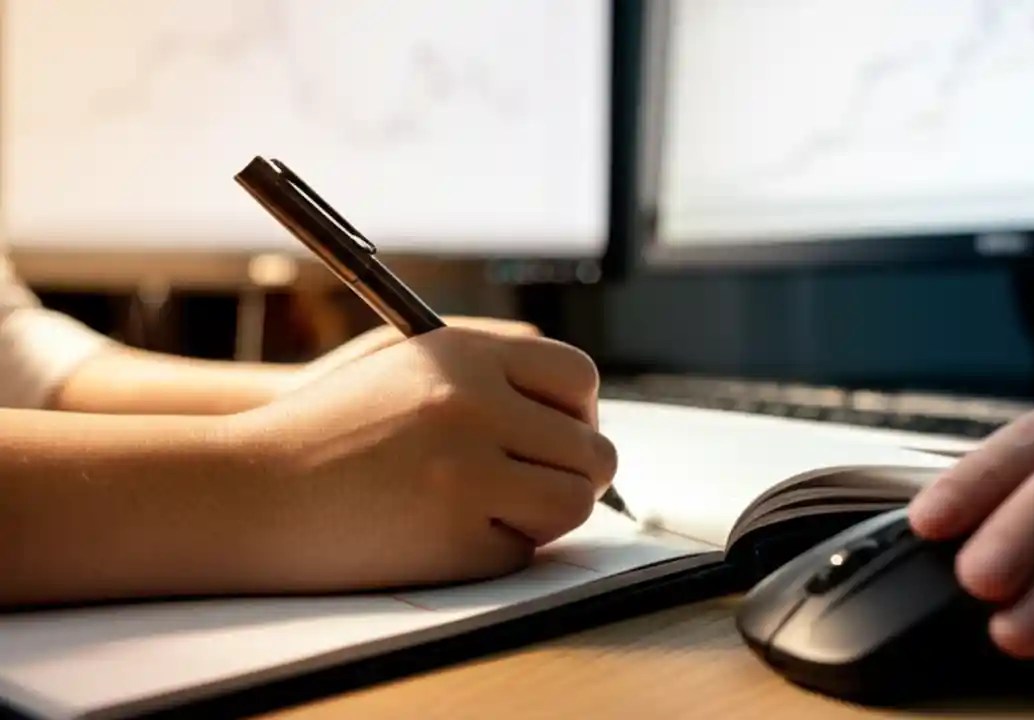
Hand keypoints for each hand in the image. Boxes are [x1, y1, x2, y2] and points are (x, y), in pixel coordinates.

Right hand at [235, 326, 615, 590]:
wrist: (250, 488)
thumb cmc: (331, 426)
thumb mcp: (407, 365)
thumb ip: (491, 372)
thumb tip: (578, 410)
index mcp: (464, 353)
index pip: (578, 376)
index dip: (579, 413)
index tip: (560, 434)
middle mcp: (473, 404)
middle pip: (592, 449)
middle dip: (573, 474)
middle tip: (534, 483)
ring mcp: (468, 472)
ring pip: (573, 503)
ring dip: (544, 514)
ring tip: (494, 507)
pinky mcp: (456, 538)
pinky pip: (522, 552)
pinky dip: (493, 550)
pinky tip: (442, 534)